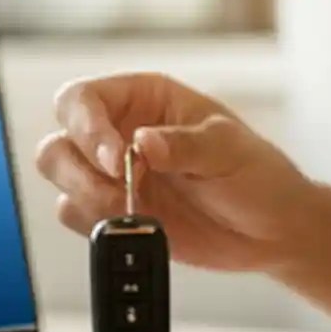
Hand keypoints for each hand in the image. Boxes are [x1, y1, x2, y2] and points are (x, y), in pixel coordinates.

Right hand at [37, 73, 317, 271]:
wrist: (271, 232)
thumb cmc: (258, 177)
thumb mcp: (229, 151)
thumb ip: (185, 145)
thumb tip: (142, 141)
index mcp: (144, 100)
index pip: (83, 99)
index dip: (87, 128)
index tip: (117, 161)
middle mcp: (119, 133)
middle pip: (59, 140)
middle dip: (80, 169)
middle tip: (123, 190)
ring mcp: (113, 176)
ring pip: (60, 177)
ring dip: (85, 196)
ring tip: (133, 209)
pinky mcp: (114, 214)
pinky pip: (75, 215)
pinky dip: (94, 224)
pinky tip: (134, 224)